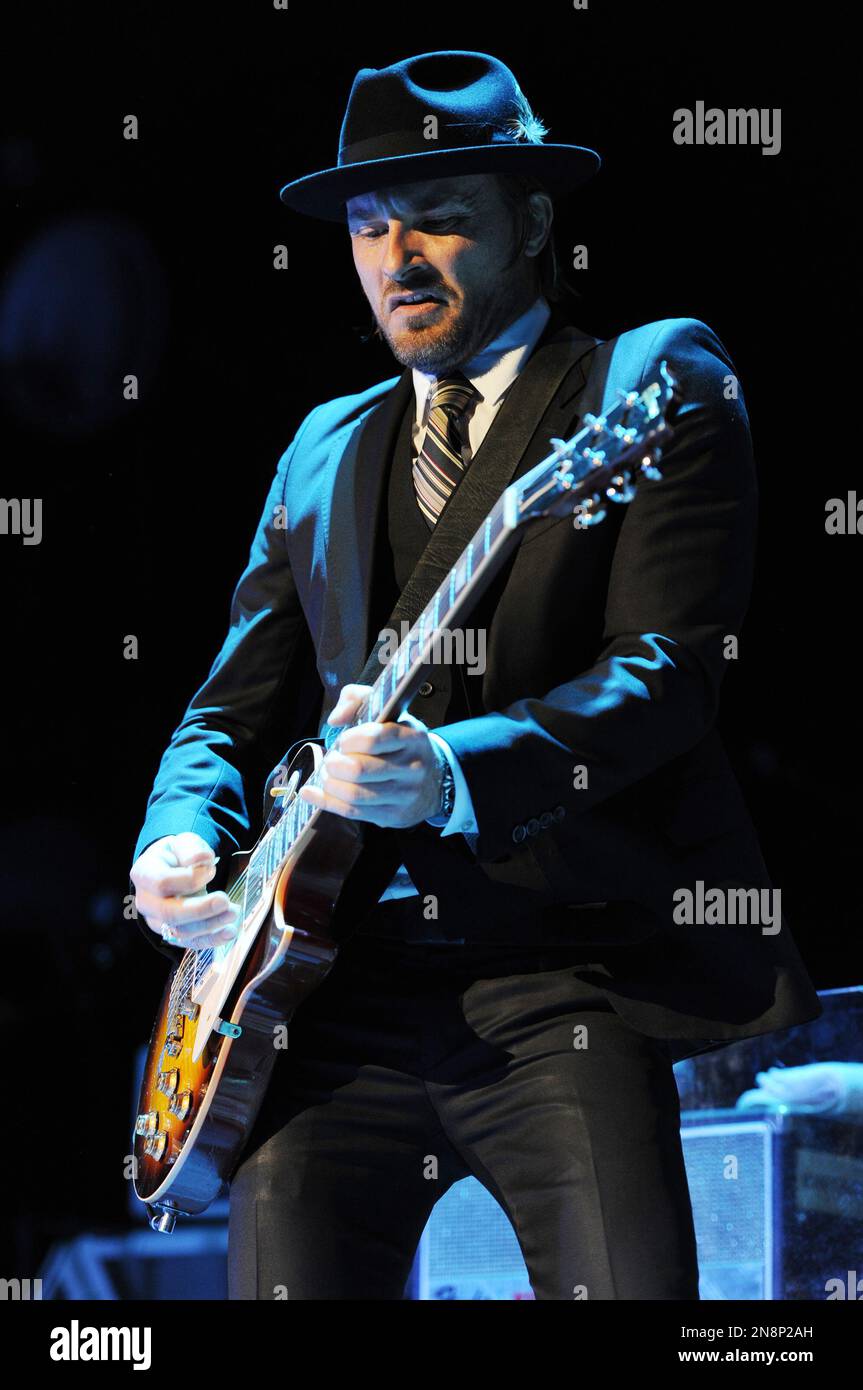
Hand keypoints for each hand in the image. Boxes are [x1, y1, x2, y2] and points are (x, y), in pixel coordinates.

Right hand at [130, 832, 240, 949]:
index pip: (162, 882)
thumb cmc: (178, 855)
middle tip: (225, 901)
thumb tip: (201, 860)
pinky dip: (212, 940)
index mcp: (144, 874)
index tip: (211, 870)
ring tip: (234, 912)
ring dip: (210, 925)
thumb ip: (190, 849)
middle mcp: (146, 902)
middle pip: (168, 913)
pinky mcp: (173, 935)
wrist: (174, 869)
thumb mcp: (183, 843)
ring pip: (180, 932)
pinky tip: (230, 932)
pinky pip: (191, 943)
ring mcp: (158, 922)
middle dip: (200, 910)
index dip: (189, 879)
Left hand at [299, 683, 444, 828]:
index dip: (349, 740)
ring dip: (329, 784)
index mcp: (411, 738)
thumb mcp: (388, 712)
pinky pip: (352, 811)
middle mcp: (411, 768)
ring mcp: (403, 795)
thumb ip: (357, 699)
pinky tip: (312, 793)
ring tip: (326, 775)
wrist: (434, 781)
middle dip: (334, 765)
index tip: (343, 741)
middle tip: (331, 760)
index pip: (374, 739)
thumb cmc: (401, 744)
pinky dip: (326, 801)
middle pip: (359, 770)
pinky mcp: (392, 815)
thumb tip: (335, 719)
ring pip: (354, 794)